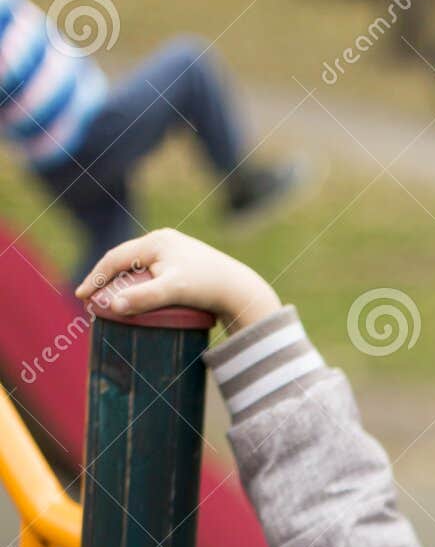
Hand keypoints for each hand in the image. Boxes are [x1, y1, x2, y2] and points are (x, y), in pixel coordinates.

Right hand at [74, 228, 280, 335]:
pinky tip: (133, 296)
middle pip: (124, 261)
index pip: (116, 258)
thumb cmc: (207, 288)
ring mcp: (173, 251)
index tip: (81, 296)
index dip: (96, 277)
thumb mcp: (174, 291)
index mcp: (156, 241)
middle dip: (105, 279)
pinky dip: (137, 284)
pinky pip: (150, 273)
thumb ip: (145, 298)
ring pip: (137, 267)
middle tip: (89, 301)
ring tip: (106, 301)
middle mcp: (163, 241)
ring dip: (120, 282)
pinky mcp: (182, 265)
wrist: (240, 290)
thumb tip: (113, 305)